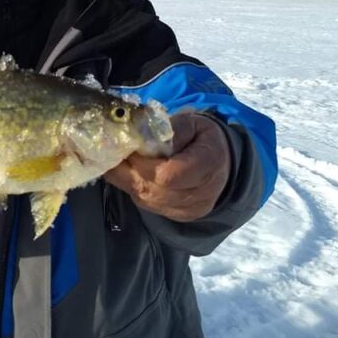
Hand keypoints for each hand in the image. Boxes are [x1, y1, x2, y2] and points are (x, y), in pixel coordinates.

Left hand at [103, 113, 230, 221]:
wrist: (220, 161)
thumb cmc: (202, 137)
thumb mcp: (192, 122)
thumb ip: (170, 129)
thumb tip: (143, 136)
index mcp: (209, 164)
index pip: (167, 175)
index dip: (141, 162)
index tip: (129, 145)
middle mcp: (201, 193)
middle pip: (152, 189)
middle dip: (128, 169)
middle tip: (116, 150)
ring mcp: (189, 209)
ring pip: (144, 198)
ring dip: (127, 178)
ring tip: (122, 159)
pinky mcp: (177, 215)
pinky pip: (145, 204)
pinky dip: (133, 187)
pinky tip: (132, 171)